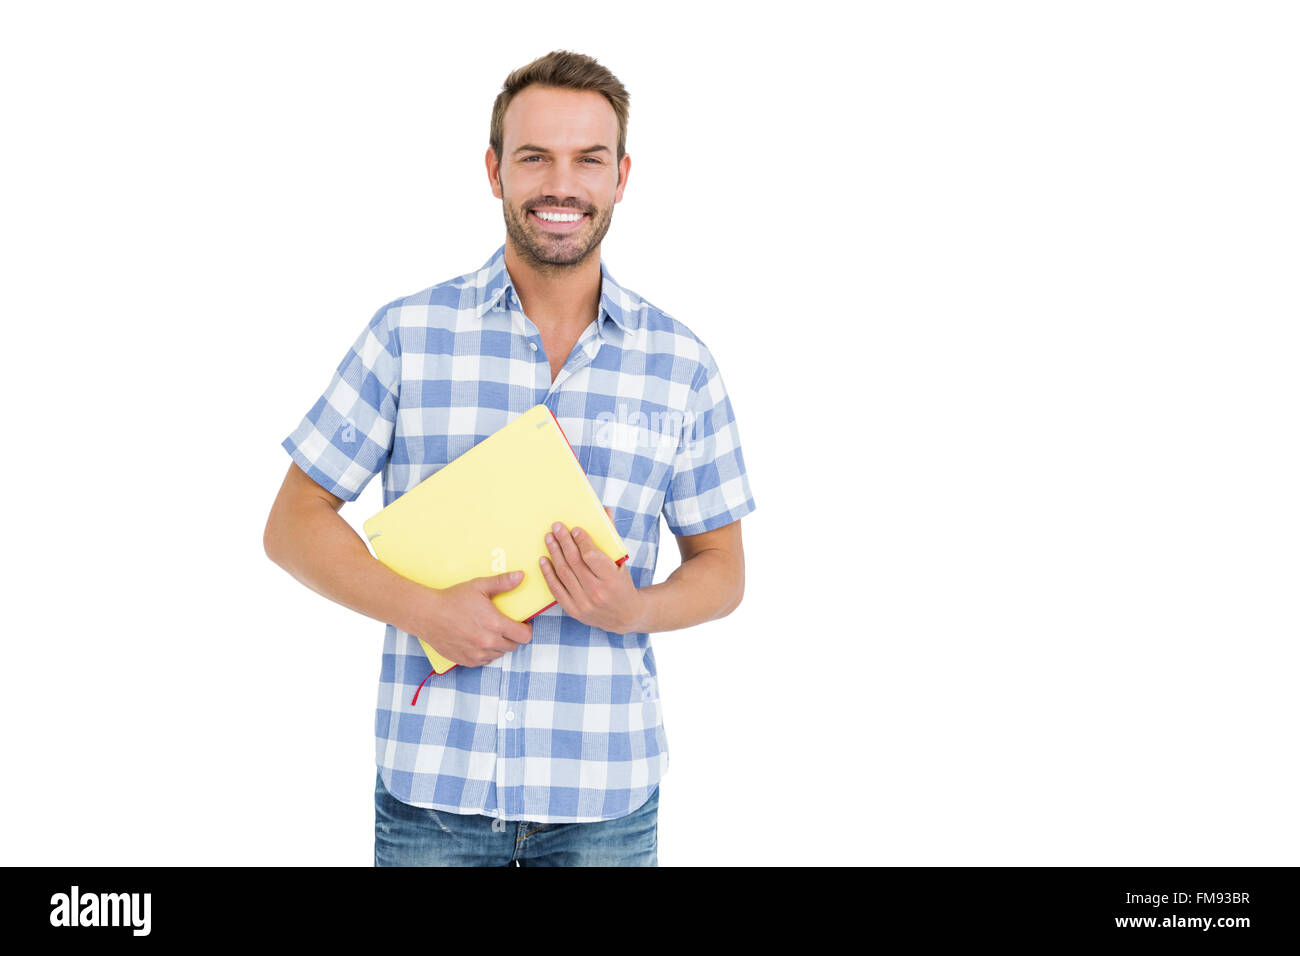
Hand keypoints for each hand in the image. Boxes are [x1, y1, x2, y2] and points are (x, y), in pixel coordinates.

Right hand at [412, 571, 532, 666]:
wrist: (427, 615)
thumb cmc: (453, 599)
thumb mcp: (479, 586)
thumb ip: (502, 582)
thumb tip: (521, 576)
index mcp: (495, 624)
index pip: (524, 636)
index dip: (525, 629)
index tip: (521, 624)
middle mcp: (488, 642)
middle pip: (513, 646)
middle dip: (511, 636)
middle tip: (502, 626)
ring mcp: (477, 654)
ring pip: (499, 654)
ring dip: (498, 645)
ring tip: (488, 632)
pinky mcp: (467, 661)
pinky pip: (484, 660)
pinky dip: (484, 653)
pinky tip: (476, 640)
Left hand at [538, 507, 645, 633]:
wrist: (626, 616)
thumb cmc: (623, 584)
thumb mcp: (621, 562)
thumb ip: (612, 536)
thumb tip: (604, 511)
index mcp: (612, 578)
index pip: (592, 556)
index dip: (582, 541)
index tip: (575, 529)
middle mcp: (597, 592)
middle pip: (574, 562)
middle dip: (564, 541)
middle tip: (557, 527)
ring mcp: (584, 603)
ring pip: (564, 573)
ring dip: (554, 553)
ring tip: (549, 538)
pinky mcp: (574, 610)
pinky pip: (556, 589)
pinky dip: (548, 574)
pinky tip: (543, 560)